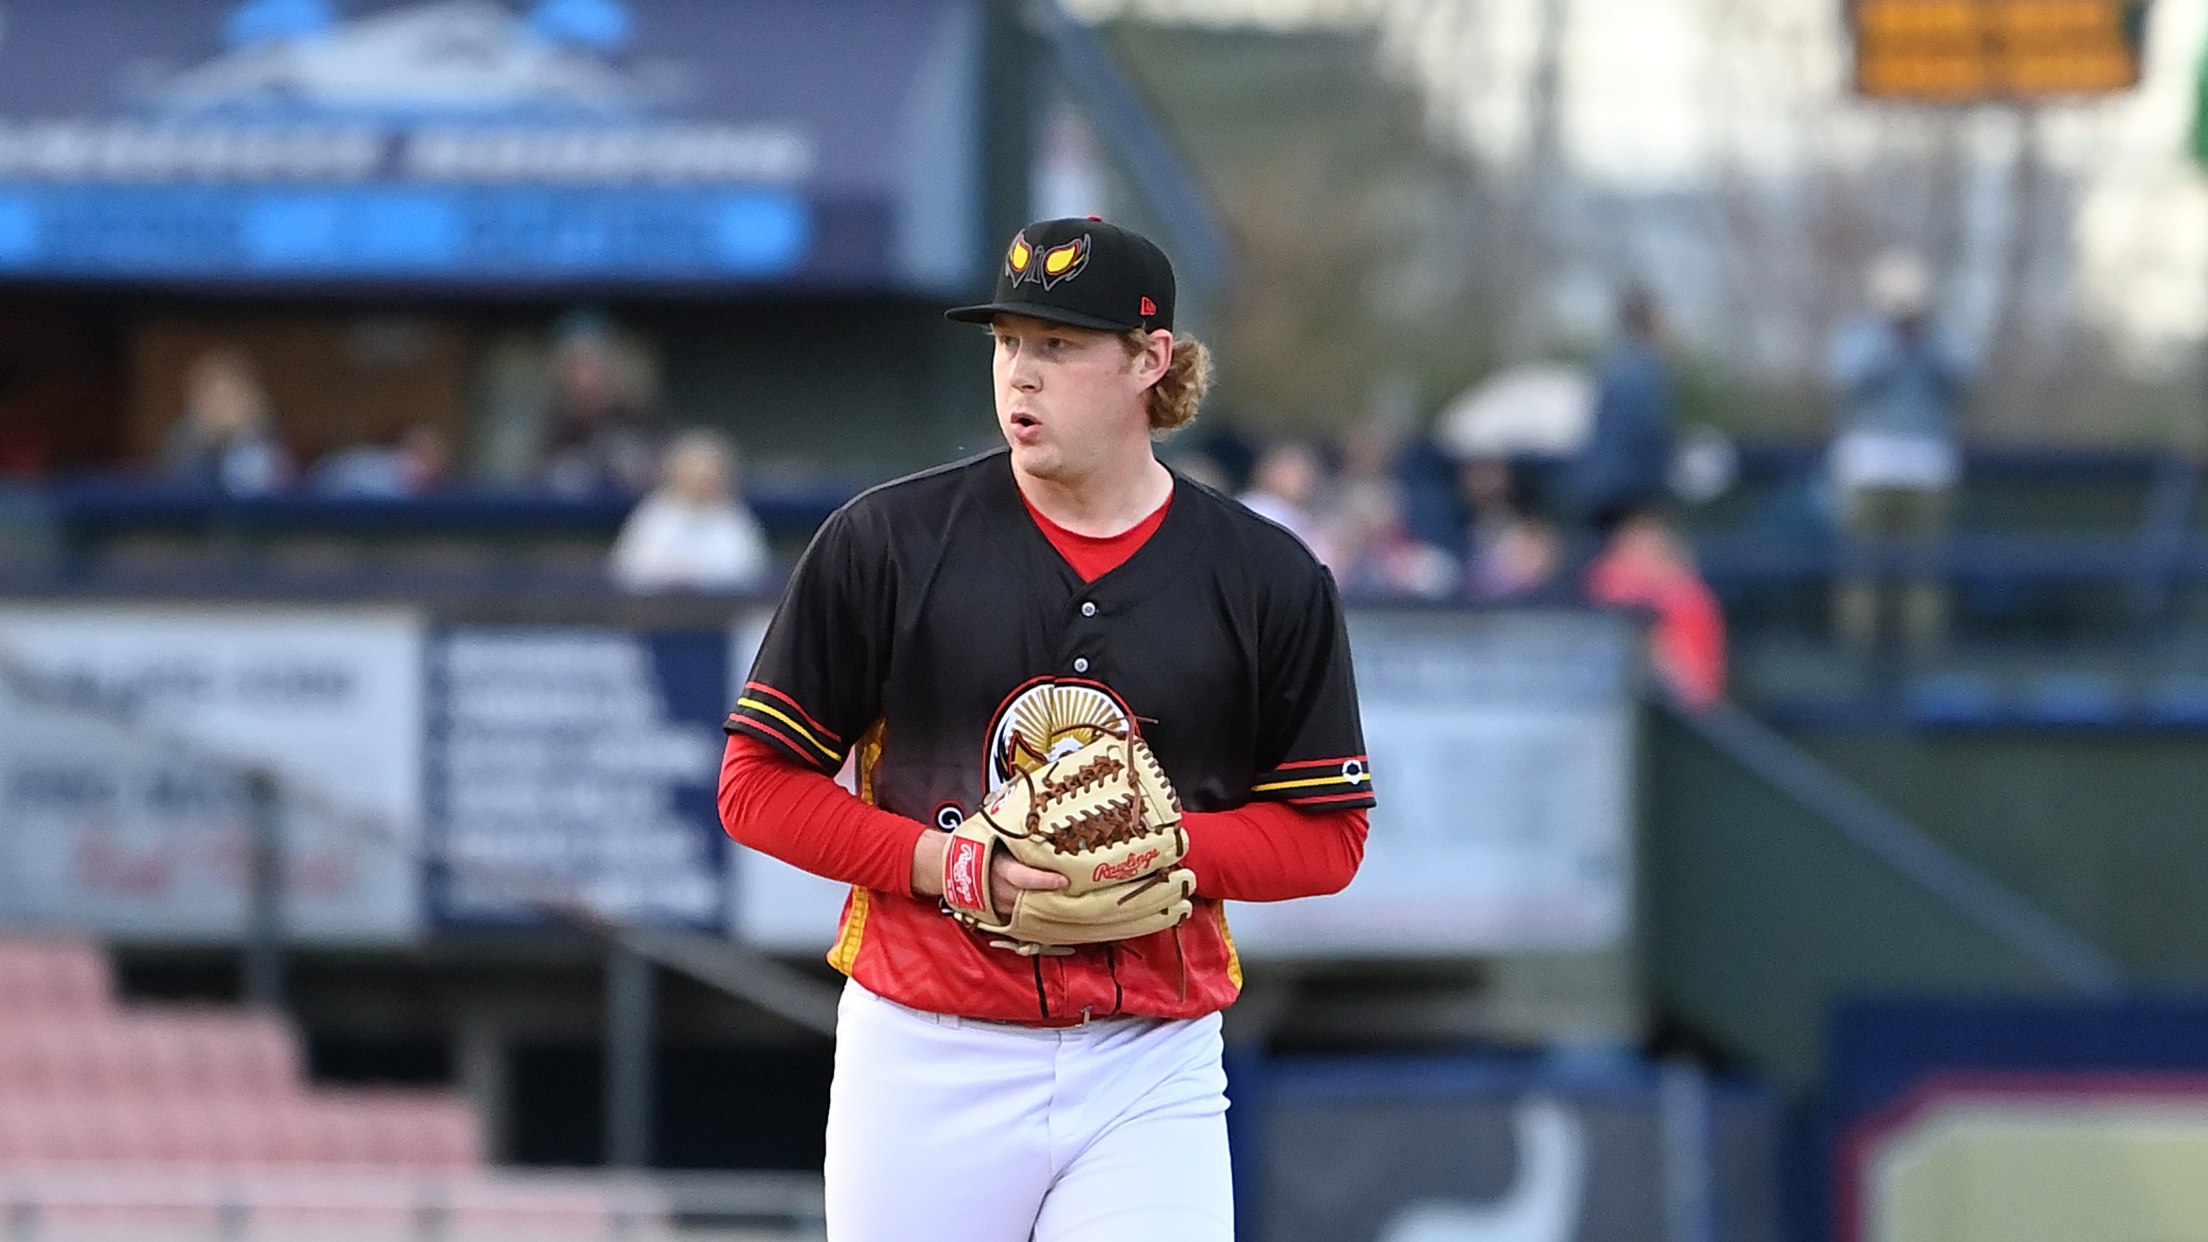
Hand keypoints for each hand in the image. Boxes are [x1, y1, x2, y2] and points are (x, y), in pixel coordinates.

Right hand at [910, 831, 1067, 916]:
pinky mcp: (997, 915)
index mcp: (997, 869)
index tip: (1064, 879)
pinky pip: (1020, 918)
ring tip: (1071, 902)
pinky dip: (1035, 915)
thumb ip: (1011, 830)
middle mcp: (999, 891)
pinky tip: (1052, 912)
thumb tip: (1037, 815)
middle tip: (1078, 892)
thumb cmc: (968, 845)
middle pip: (1031, 898)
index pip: (1024, 877)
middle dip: (1053, 897)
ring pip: (1027, 911)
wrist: (943, 866)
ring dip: (1047, 907)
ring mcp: (998, 906)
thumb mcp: (988, 832)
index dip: (1045, 880)